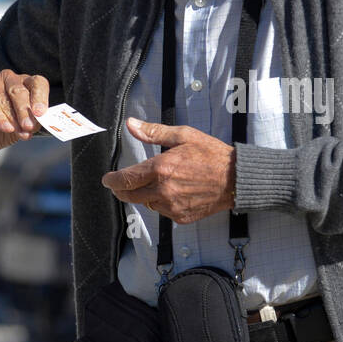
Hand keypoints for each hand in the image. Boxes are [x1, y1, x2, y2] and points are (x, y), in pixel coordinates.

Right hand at [0, 70, 49, 154]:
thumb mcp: (18, 130)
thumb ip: (28, 125)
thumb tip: (36, 124)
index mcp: (26, 86)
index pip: (38, 84)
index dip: (41, 97)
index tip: (40, 113)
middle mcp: (10, 80)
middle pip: (20, 90)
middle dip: (25, 110)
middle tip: (28, 126)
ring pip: (4, 96)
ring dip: (10, 116)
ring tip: (13, 130)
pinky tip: (2, 126)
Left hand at [101, 118, 236, 223]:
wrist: (236, 179)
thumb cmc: (211, 154)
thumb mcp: (183, 136)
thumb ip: (154, 132)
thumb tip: (131, 124)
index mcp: (161, 169)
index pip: (126, 179)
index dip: (112, 180)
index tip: (107, 179)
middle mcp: (164, 190)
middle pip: (131, 196)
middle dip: (121, 191)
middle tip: (118, 185)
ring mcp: (172, 206)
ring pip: (147, 204)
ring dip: (143, 195)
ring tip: (152, 184)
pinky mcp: (181, 217)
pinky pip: (162, 212)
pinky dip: (161, 203)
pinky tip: (170, 192)